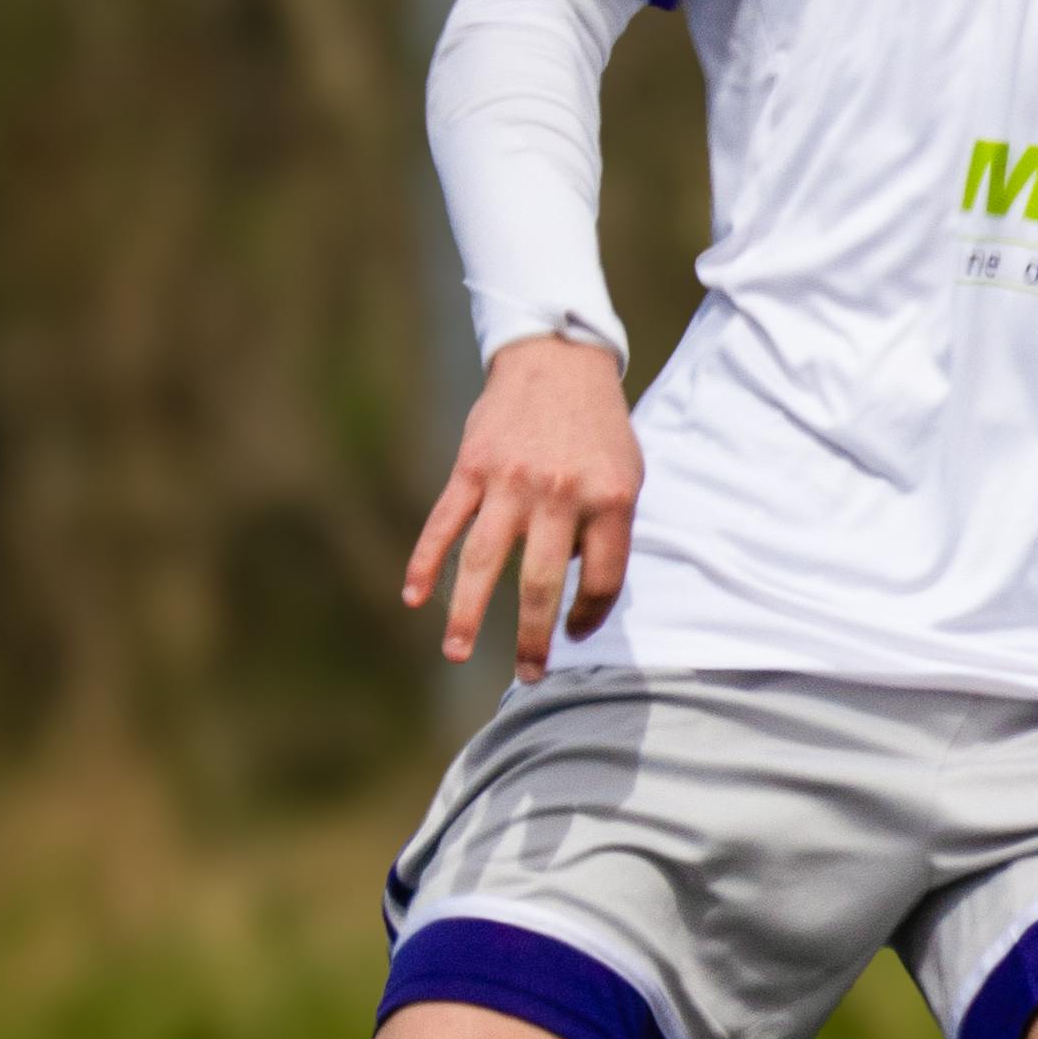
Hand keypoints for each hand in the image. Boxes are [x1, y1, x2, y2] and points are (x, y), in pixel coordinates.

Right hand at [403, 335, 640, 673]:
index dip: (590, 615)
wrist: (558, 361)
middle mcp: (561, 495)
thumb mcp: (626, 474)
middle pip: (541, 585)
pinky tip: (411, 596)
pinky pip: (444, 524)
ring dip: (466, 615)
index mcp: (610, 500)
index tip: (574, 633)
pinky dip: (424, 562)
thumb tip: (576, 590)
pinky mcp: (471, 468)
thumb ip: (607, 530)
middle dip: (532, 639)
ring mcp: (511, 483)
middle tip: (527, 676)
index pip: (602, 580)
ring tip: (458, 655)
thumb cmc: (597, 429)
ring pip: (483, 563)